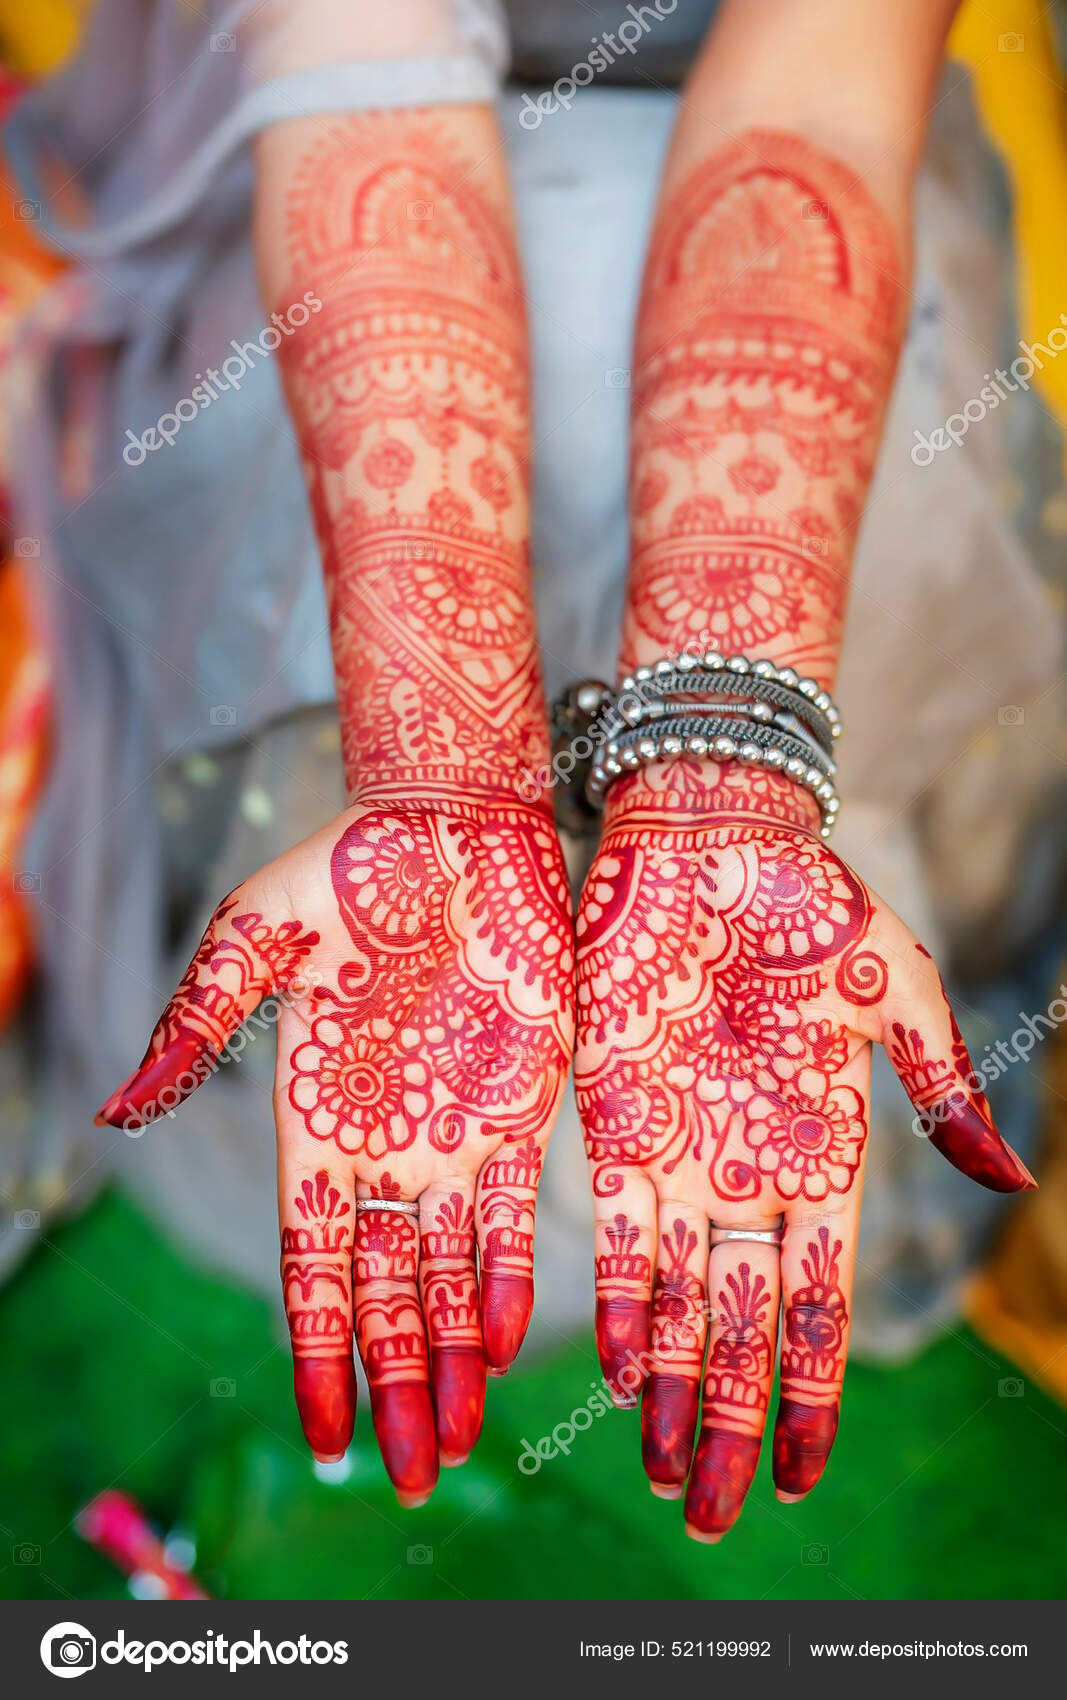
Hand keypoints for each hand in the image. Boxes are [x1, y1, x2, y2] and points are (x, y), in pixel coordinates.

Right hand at [98, 795, 573, 1503]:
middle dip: (392, 1384)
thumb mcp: (254, 945)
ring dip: (452, 1357)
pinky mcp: (519, 1108)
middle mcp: (384, 1150)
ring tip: (458, 1438)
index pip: (314, 1265)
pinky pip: (516, 1215)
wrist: (451, 822)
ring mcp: (454, 1135)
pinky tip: (506, 1341)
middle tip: (405, 1473)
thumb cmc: (344, 873)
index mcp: (313, 1127)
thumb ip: (197, 1027)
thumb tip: (120, 1110)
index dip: (315, 1349)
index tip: (324, 1430)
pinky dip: (509, 1278)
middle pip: (384, 1295)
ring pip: (450, 1274)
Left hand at [575, 763, 1033, 1541]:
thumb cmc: (809, 906)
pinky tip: (622, 1371)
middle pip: (743, 1331)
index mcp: (823, 1160)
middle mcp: (749, 1179)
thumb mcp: (893, 992)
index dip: (813, 1392)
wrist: (708, 840)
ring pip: (678, 1303)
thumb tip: (1007, 1175)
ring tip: (663, 1474)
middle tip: (712, 1516)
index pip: (820, 1307)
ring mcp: (682, 1158)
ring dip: (671, 1391)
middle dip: (731, 1423)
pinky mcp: (618, 1122)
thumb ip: (940, 1081)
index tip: (803, 1473)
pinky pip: (620, 1235)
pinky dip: (623, 1304)